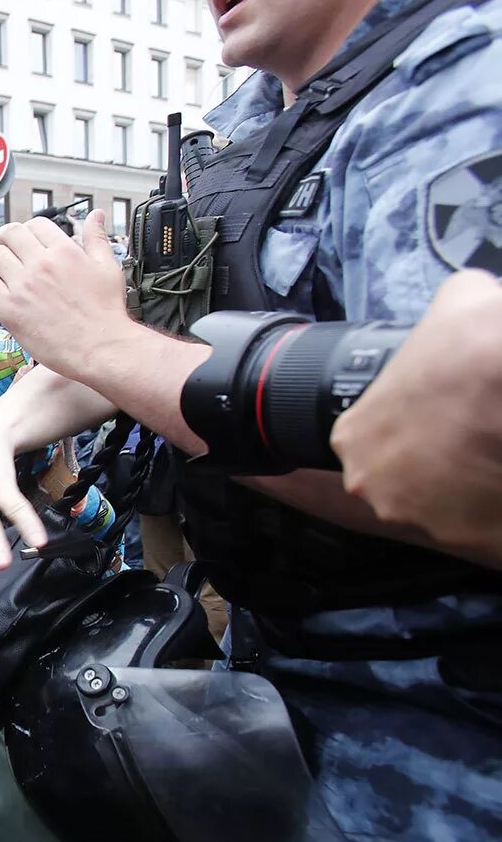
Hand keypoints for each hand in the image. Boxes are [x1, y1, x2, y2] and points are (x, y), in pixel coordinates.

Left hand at [0, 210, 135, 373]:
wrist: (100, 347)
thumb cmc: (106, 312)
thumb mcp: (108, 267)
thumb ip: (97, 239)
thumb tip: (96, 214)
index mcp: (64, 251)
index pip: (35, 225)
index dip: (29, 230)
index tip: (27, 241)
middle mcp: (41, 264)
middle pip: (9, 234)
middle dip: (4, 237)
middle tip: (4, 247)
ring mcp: (23, 286)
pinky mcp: (9, 308)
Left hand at [332, 270, 501, 566]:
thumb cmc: (477, 347)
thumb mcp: (454, 304)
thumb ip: (441, 314)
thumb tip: (461, 300)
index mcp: (354, 436)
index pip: (373, 440)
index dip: (415, 428)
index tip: (444, 418)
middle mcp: (371, 484)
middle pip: (403, 480)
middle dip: (438, 463)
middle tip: (474, 438)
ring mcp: (416, 518)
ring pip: (443, 509)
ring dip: (468, 490)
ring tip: (492, 455)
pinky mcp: (466, 542)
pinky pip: (480, 531)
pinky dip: (495, 513)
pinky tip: (501, 481)